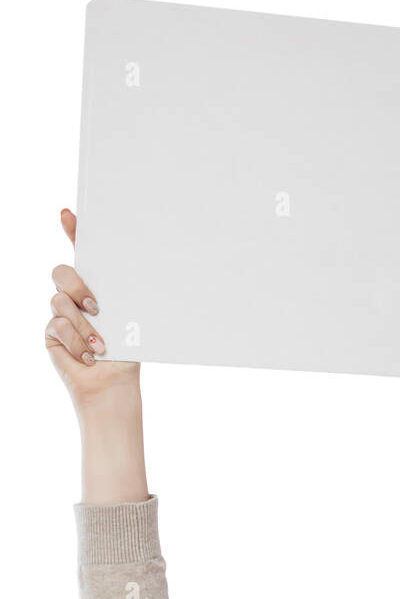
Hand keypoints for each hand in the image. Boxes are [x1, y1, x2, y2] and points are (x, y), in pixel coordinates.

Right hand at [45, 208, 140, 419]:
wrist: (113, 384)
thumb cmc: (126, 352)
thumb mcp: (130, 319)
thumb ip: (125, 296)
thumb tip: (147, 272)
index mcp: (98, 288)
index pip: (82, 254)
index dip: (73, 231)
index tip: (68, 215)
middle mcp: (75, 297)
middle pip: (61, 273)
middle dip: (78, 286)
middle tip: (98, 307)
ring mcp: (61, 314)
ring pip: (59, 300)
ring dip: (83, 324)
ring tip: (100, 344)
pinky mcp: (52, 333)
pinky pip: (56, 325)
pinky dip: (76, 341)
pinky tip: (88, 355)